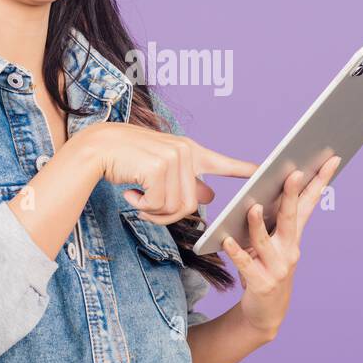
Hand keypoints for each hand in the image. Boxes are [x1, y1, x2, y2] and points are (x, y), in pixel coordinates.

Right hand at [77, 122, 259, 225]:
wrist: (98, 148)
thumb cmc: (127, 160)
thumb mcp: (160, 168)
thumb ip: (185, 181)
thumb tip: (209, 195)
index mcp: (190, 151)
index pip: (223, 162)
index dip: (244, 170)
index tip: (265, 173)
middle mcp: (186, 152)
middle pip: (192, 204)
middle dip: (167, 214)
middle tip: (145, 204)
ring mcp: (174, 158)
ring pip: (177, 208)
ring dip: (153, 212)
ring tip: (137, 195)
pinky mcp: (160, 167)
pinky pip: (159, 206)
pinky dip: (142, 207)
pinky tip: (129, 191)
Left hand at [223, 155, 341, 341]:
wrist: (266, 312)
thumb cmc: (266, 268)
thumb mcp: (274, 243)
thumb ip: (272, 219)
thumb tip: (264, 188)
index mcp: (293, 236)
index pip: (309, 204)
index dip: (320, 182)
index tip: (331, 159)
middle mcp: (290, 250)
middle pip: (290, 218)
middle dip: (292, 195)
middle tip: (293, 173)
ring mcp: (277, 268)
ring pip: (265, 241)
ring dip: (258, 224)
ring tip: (252, 207)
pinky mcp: (260, 283)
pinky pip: (245, 264)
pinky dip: (237, 252)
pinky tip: (227, 241)